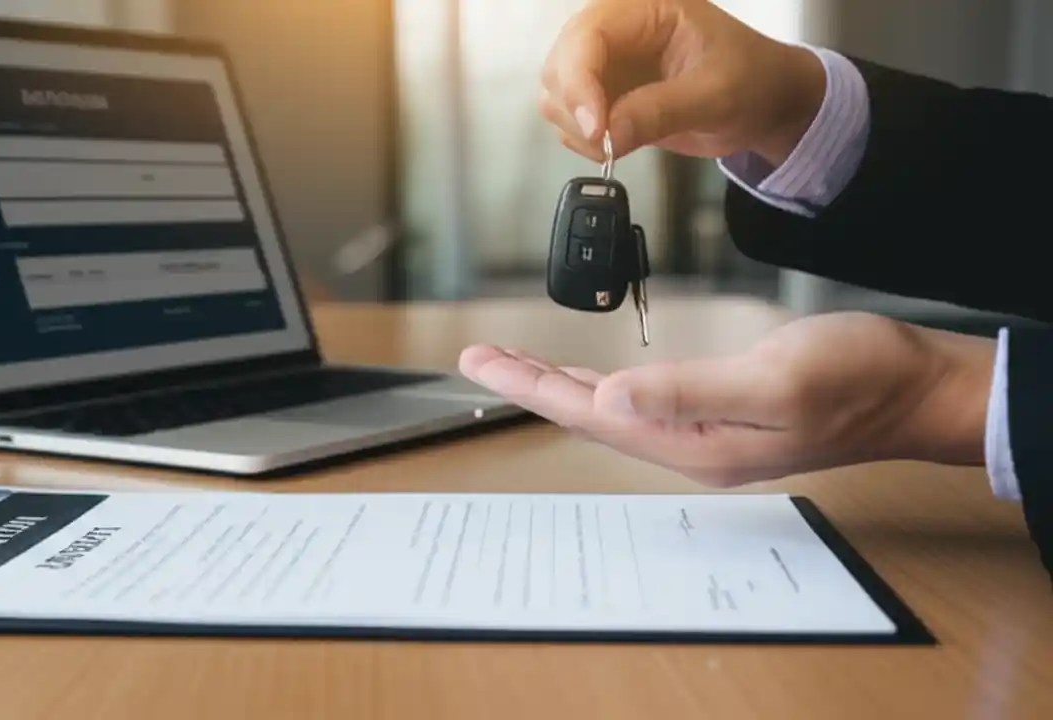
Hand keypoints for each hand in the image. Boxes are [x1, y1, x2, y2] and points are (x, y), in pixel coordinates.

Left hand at [459, 313, 994, 486]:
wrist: (915, 388)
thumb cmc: (857, 377)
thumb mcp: (773, 379)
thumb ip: (688, 392)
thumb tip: (607, 398)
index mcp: (695, 444)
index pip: (589, 414)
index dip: (529, 386)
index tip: (479, 359)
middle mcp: (691, 446)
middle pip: (589, 414)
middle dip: (530, 385)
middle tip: (477, 356)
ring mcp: (706, 432)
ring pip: (611, 408)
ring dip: (559, 386)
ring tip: (514, 364)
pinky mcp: (721, 412)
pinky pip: (641, 401)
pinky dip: (602, 385)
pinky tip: (588, 377)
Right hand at [541, 0, 826, 165]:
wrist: (764, 102)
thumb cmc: (753, 81)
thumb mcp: (716, 95)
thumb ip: (660, 112)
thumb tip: (607, 136)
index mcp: (644, 8)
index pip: (587, 36)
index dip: (579, 83)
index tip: (596, 130)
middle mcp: (615, 29)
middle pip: (560, 65)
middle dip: (576, 111)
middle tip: (608, 145)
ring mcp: (605, 63)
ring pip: (556, 95)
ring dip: (578, 129)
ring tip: (620, 144)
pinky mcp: (602, 94)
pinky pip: (569, 119)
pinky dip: (584, 140)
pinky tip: (618, 142)